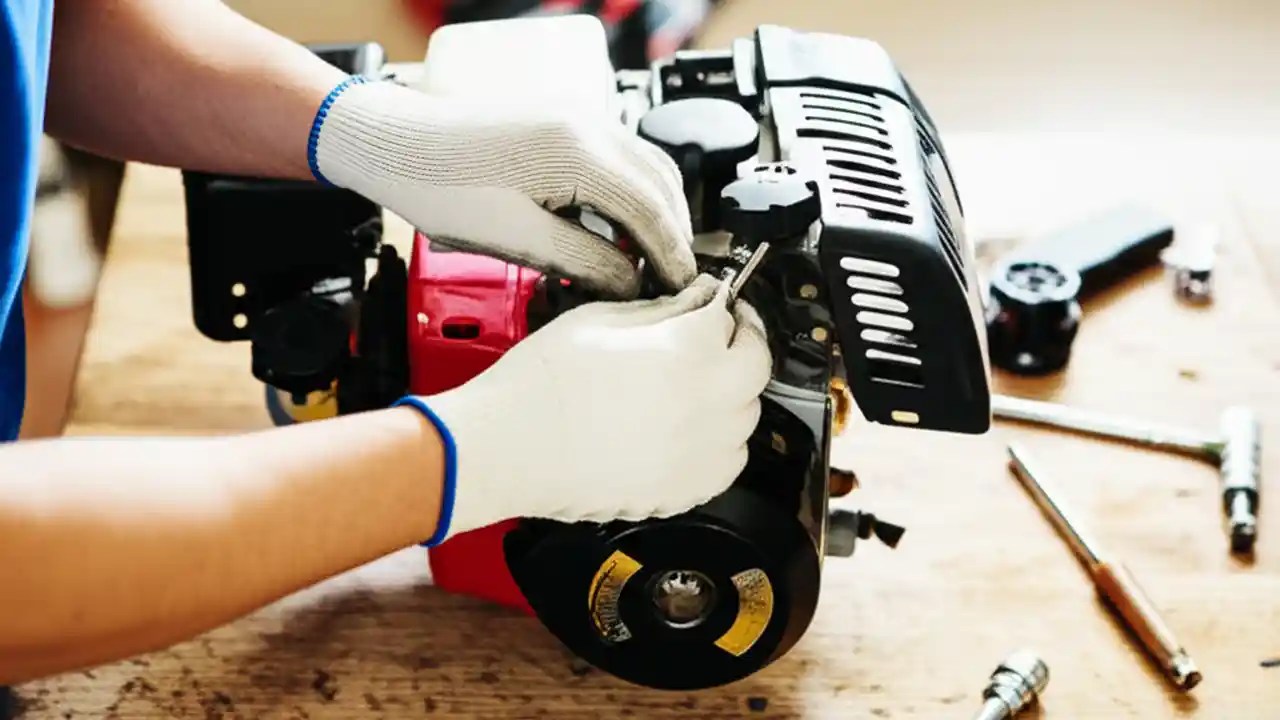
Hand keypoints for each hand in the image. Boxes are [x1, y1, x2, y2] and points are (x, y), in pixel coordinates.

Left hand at [311, 79, 695, 297]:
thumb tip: (632, 283)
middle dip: (673, 234)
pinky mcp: (563, 125)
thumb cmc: (440, 187)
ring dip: (656, 213)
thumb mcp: (517, 239)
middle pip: (659, 184)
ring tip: (650, 261)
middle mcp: (587, 126)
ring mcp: (577, 119)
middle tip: (673, 281)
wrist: (393, 145)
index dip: (672, 254)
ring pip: (646, 168)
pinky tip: (621, 228)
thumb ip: (585, 261)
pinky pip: (620, 159)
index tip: (682, 289)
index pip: (650, 209)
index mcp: (578, 152)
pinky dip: (634, 194)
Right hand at [414, 275, 771, 539]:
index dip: (724, 301)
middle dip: (742, 343)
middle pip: (755, 365)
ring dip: (732, 394)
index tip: (716, 299)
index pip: (731, 314)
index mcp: (690, 349)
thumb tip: (692, 305)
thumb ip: (660, 310)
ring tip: (702, 384)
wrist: (506, 447)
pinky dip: (720, 443)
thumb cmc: (541, 382)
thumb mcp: (599, 318)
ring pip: (747, 417)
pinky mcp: (686, 490)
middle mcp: (708, 401)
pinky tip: (693, 431)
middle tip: (723, 334)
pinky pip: (727, 463)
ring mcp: (701, 452)